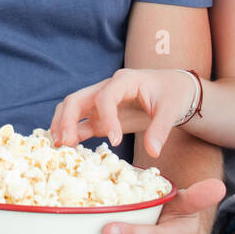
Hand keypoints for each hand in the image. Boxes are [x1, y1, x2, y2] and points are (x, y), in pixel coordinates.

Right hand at [50, 68, 198, 157]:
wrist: (175, 89)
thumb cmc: (173, 94)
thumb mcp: (172, 110)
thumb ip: (160, 130)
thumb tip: (153, 152)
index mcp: (125, 81)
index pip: (105, 97)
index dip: (107, 118)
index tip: (115, 141)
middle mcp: (107, 88)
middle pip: (77, 98)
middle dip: (67, 120)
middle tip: (65, 143)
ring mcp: (101, 102)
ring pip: (73, 108)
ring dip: (63, 125)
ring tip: (59, 146)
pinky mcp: (101, 115)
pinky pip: (81, 122)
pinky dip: (72, 133)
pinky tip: (67, 148)